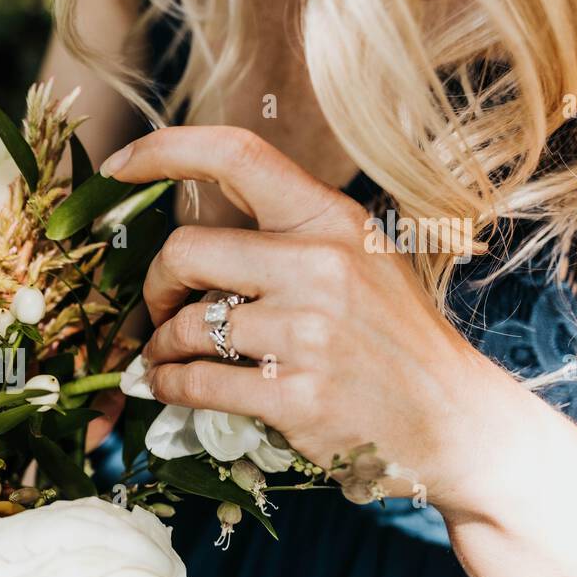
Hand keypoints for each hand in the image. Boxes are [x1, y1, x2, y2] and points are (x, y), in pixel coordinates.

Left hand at [100, 126, 511, 510]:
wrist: (457, 425)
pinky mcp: (294, 396)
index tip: (119, 167)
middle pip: (184, 251)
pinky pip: (195, 383)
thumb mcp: (363, 263)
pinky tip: (171, 387)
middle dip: (155, 286)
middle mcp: (320, 265)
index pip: (237, 155)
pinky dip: (169, 386)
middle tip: (160, 312)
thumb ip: (291, 239)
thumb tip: (193, 238)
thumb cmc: (396, 343)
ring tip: (165, 359)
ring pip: (183, 326)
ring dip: (159, 348)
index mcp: (333, 220)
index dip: (165, 151)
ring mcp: (308, 332)